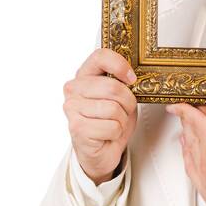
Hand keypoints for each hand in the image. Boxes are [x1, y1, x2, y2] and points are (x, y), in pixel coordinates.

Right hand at [64, 47, 138, 186]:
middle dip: (128, 102)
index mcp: (84, 75)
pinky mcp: (76, 127)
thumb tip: (133, 76)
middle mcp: (73, 89)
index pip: (100, 56)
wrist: (101, 149)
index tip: (132, 79)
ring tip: (114, 122)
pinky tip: (107, 134)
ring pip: (113, 108)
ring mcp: (72, 108)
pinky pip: (111, 126)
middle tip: (125, 110)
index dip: (120, 65)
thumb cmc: (111, 119)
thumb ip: (122, 81)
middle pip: (112, 87)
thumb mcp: (120, 96)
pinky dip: (117, 132)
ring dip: (122, 119)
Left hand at [169, 95, 205, 205]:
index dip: (186, 111)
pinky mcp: (205, 190)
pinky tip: (189, 150)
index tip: (178, 104)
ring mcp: (204, 179)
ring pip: (189, 151)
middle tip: (191, 108)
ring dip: (188, 135)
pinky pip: (189, 167)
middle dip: (190, 119)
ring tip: (189, 125)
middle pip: (192, 135)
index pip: (198, 125)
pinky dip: (187, 154)